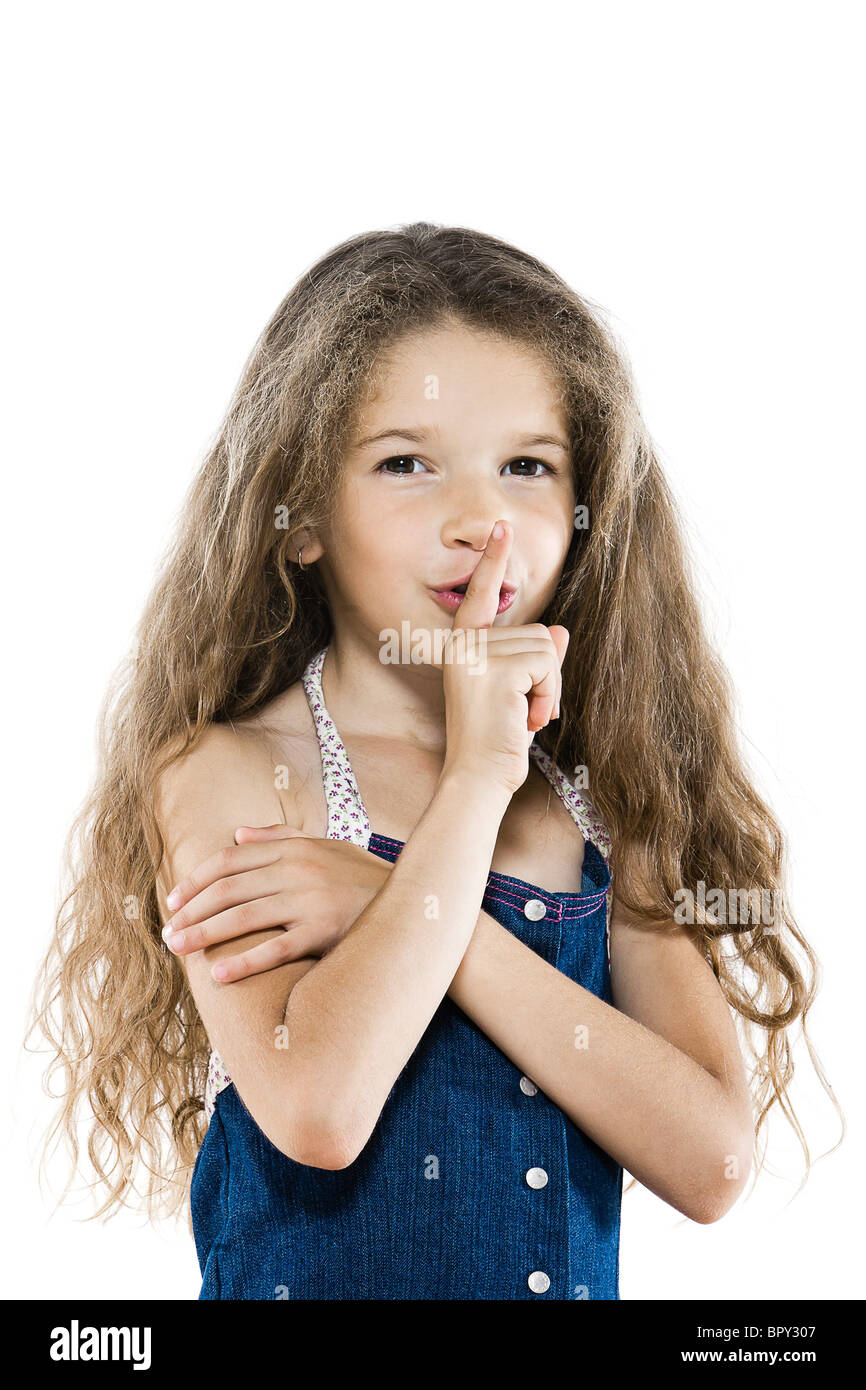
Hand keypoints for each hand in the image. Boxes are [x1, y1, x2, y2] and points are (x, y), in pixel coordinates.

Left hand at [161, 824, 391, 980]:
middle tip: (167, 933)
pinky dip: (244, 962)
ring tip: (179, 950)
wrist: (413, 905)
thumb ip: (281, 837)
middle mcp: (298, 870)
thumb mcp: (325, 848)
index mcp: (295, 848)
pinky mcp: (325, 932)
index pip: (231, 860)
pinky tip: (219, 975)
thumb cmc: (362, 879)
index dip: (196, 879)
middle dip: (191, 911)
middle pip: (229, 889)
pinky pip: (276, 949)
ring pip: (244, 917)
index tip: (173, 899)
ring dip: (204, 934)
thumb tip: (237, 834)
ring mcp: (311, 901)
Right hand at [435, 519, 569, 795]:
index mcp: (461, 648)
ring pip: (545, 649)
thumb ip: (534, 660)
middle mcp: (463, 645)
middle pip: (534, 633)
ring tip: (523, 716)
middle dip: (544, 675)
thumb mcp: (518, 694)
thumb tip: (558, 632)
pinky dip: (549, 693)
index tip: (502, 528)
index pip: (480, 597)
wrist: (478, 776)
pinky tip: (527, 717)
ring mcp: (476, 654)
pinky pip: (547, 663)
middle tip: (523, 711)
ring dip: (548, 687)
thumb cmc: (496, 741)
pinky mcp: (494, 668)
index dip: (492, 561)